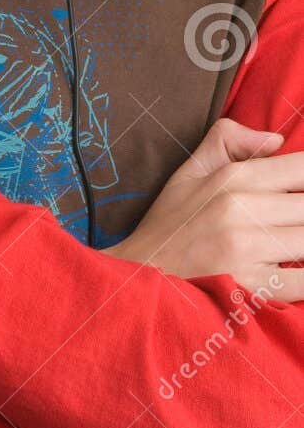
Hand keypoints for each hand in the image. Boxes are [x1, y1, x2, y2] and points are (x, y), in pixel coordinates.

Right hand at [105, 117, 303, 301]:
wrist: (141, 276)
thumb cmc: (170, 225)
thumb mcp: (189, 172)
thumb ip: (228, 141)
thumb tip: (276, 140)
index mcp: (233, 178)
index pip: (302, 168)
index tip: (299, 193)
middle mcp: (242, 210)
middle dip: (303, 215)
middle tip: (290, 222)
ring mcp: (248, 250)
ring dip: (303, 242)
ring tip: (290, 241)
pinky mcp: (253, 288)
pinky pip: (303, 283)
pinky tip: (294, 269)